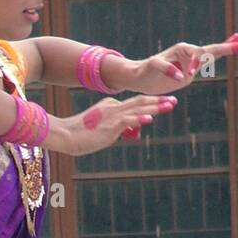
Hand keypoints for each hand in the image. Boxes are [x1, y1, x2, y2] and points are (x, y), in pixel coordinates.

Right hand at [50, 94, 178, 157]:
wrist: (65, 135)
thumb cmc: (80, 136)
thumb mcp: (102, 130)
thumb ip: (118, 129)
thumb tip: (132, 131)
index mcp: (111, 107)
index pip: (134, 104)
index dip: (151, 103)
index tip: (164, 103)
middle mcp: (113, 108)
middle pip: (140, 102)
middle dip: (158, 101)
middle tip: (173, 100)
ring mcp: (111, 116)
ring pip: (137, 108)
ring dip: (155, 107)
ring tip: (169, 105)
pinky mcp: (108, 125)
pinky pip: (126, 121)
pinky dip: (138, 119)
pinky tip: (149, 119)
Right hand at [124, 33, 237, 92]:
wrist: (138, 78)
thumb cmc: (162, 79)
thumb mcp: (184, 77)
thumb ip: (197, 68)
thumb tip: (205, 62)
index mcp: (191, 59)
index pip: (212, 51)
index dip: (228, 47)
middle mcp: (182, 53)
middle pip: (204, 50)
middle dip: (222, 48)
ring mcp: (168, 57)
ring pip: (188, 54)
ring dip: (195, 63)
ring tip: (190, 76)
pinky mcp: (154, 63)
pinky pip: (164, 66)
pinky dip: (172, 70)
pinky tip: (180, 77)